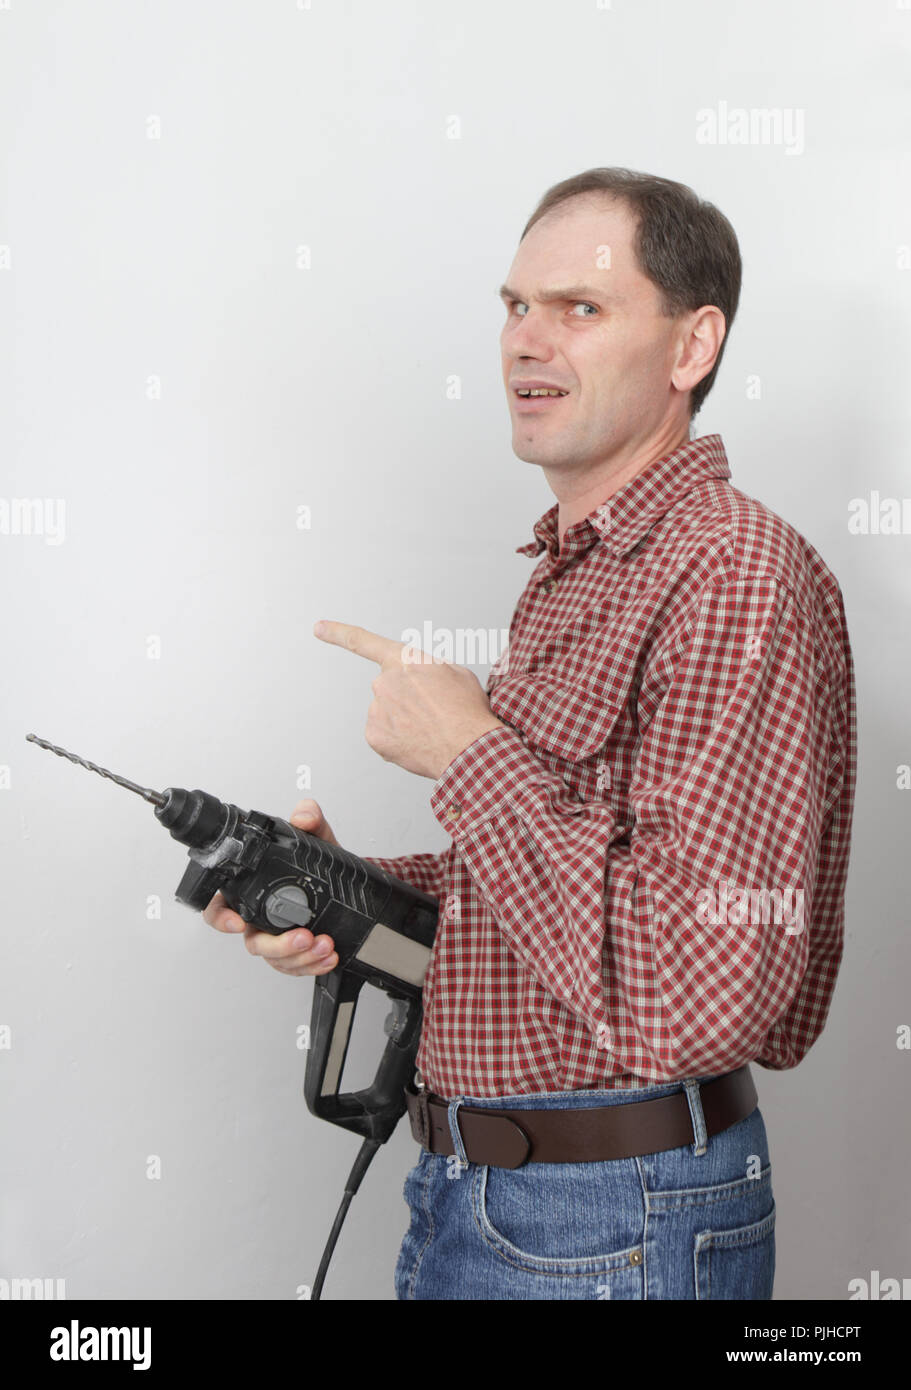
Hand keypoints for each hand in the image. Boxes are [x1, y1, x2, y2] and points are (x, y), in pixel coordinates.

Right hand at [202, 800, 338, 976]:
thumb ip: (310, 821)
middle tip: (303, 935)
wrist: (348, 888)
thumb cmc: (322, 866)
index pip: (221, 905)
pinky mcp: (295, 955)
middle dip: (278, 945)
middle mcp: (260, 919)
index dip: (221, 917)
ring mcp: (276, 939)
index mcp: (252, 891)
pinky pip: (296, 967)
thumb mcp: (318, 838)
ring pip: (277, 959)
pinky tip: (328, 956)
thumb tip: (305, 814)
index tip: (238, 922)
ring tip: (324, 944)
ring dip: (301, 956)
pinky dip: (313, 965)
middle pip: (253, 942)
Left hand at [313, 620, 505, 778]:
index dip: (338, 633)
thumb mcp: (457, 673)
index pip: (363, 642)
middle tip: (433, 712)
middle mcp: (384, 682)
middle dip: (406, 699)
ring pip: (387, 714)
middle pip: (389, 689)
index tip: (318, 628)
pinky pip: (382, 735)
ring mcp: (376, 710)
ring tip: (430, 729)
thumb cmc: (467, 712)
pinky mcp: (374, 736)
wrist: (468, 748)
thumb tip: (422, 680)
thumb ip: (430, 668)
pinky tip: (418, 742)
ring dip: (404, 721)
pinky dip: (397, 740)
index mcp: (404, 660)